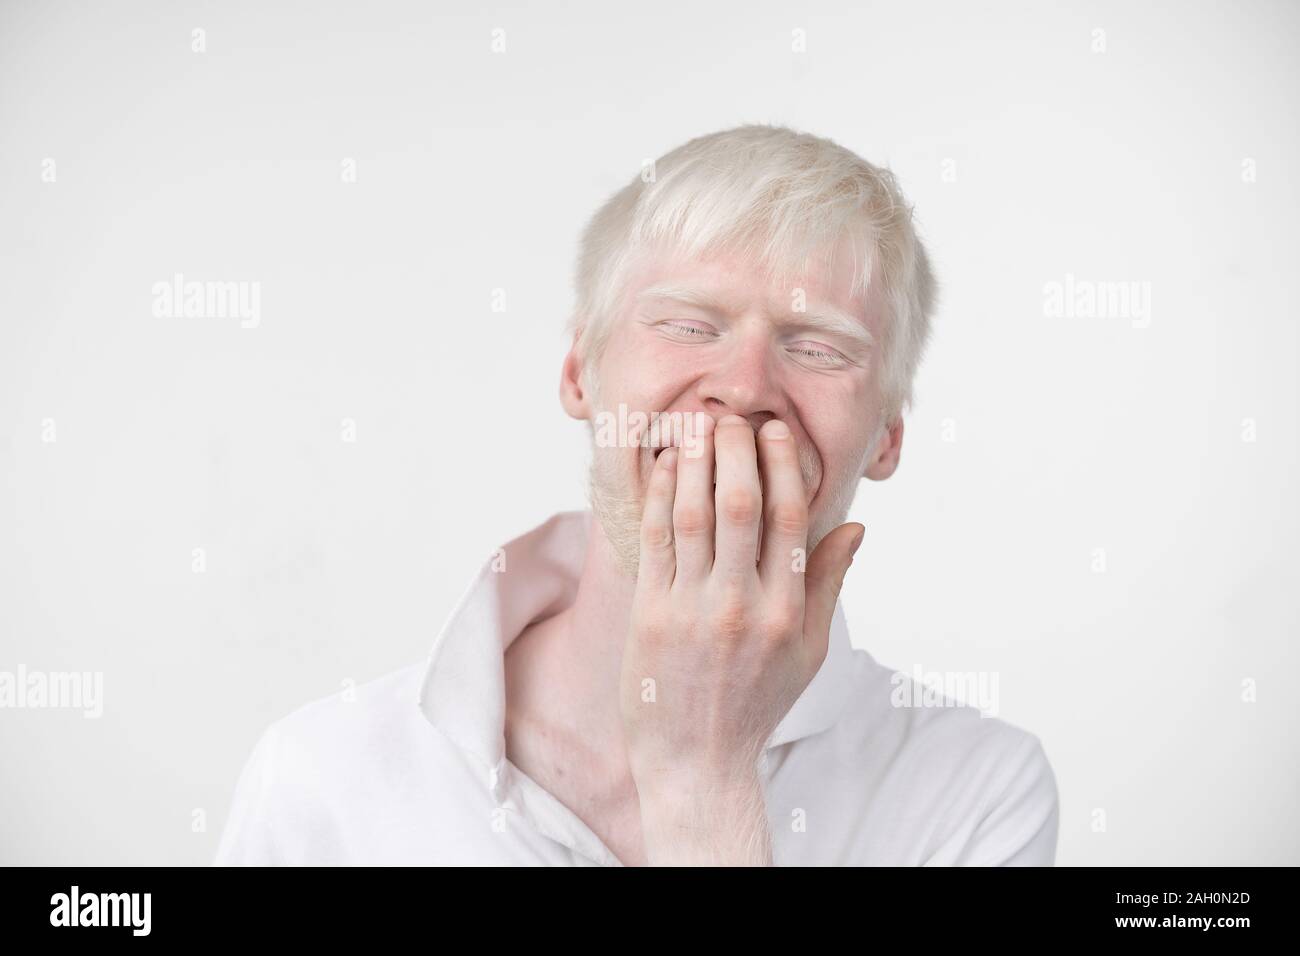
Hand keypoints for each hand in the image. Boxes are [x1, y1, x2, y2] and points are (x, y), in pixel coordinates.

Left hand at [620, 413, 863, 863]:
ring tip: (696, 425)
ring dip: (696, 462)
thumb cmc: (756, 704)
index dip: (782, 466)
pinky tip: (666, 469)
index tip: (774, 430)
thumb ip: (829, 585)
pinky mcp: (650, 616)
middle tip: (731, 415)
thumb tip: (855, 527)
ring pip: (694, 517)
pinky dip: (661, 499)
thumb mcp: (808, 652)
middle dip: (736, 451)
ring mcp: (692, 611)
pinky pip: (655, 543)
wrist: (696, 762)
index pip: (789, 520)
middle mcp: (742, 606)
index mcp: (787, 612)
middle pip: (741, 506)